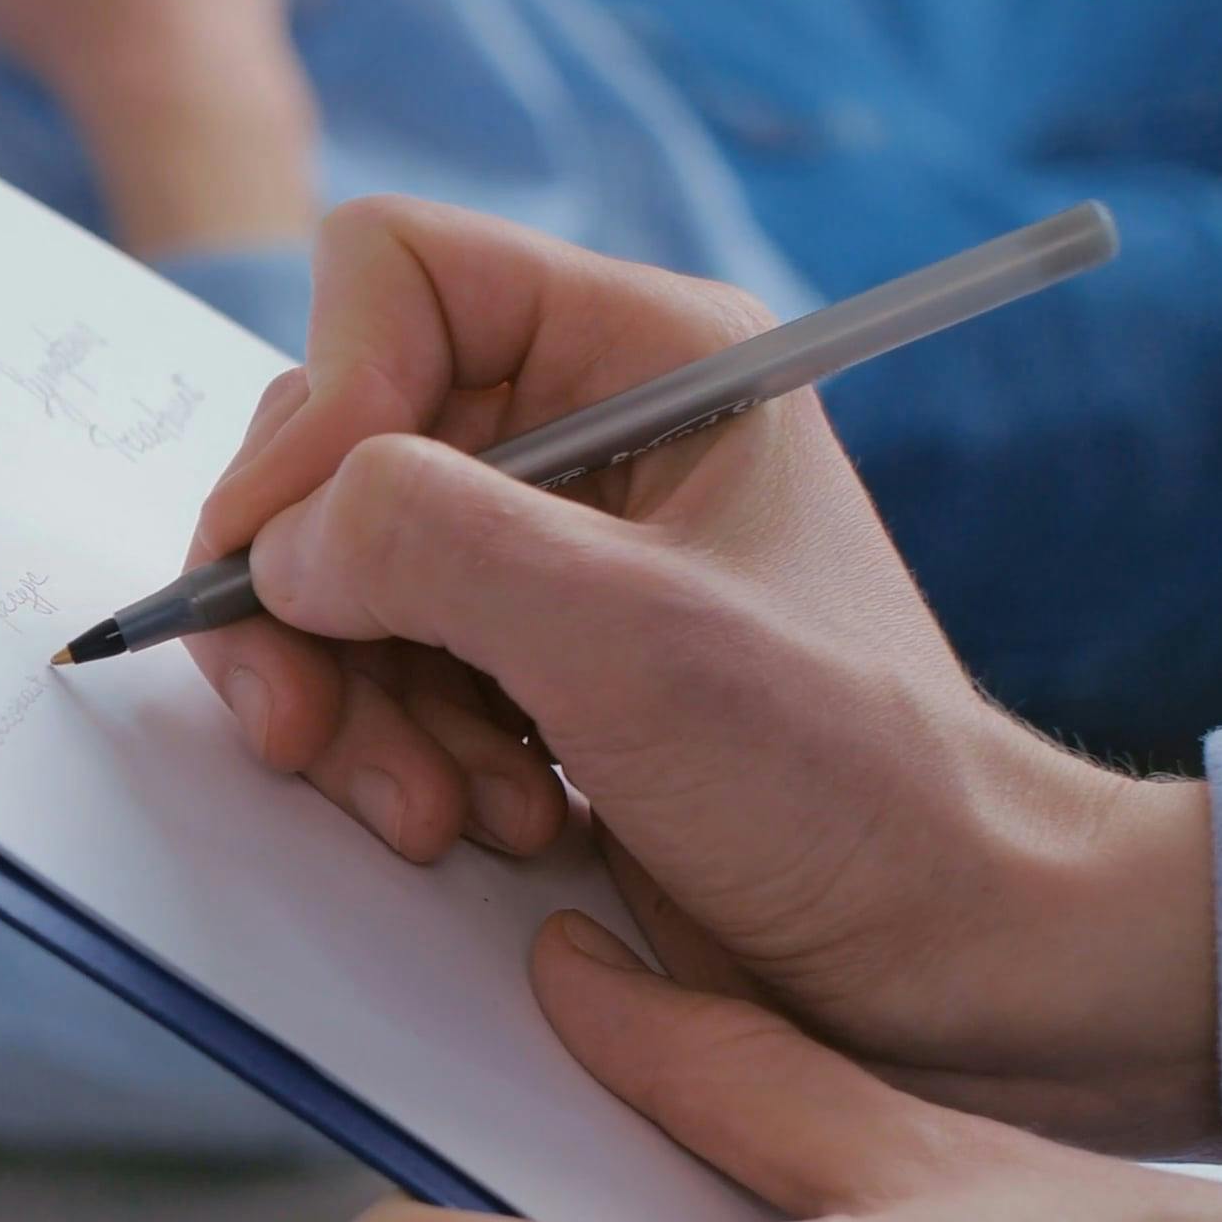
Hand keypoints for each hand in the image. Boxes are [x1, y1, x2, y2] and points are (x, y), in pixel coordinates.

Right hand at [189, 198, 1219, 1150]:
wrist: (940, 945)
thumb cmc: (844, 779)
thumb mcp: (626, 639)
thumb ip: (430, 543)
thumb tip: (280, 542)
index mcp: (644, 352)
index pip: (396, 276)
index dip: (323, 404)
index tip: (302, 555)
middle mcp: (586, 425)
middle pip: (335, 441)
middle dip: (311, 598)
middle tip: (309, 726)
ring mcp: (551, 549)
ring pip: (337, 569)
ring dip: (356, 703)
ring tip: (440, 809)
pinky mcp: (528, 658)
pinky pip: (379, 663)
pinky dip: (395, 750)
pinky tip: (487, 823)